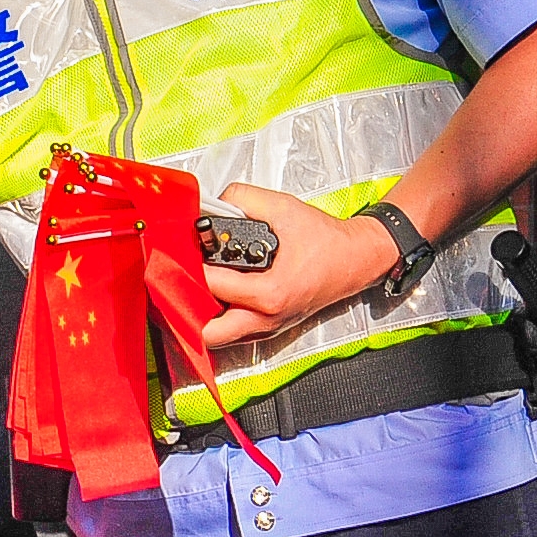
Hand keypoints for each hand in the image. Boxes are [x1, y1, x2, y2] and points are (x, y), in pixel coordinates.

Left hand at [199, 182, 401, 349]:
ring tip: (195, 286)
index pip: (212, 286)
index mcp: (270, 293)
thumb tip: (214, 202)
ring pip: (219, 337)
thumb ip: (244, 199)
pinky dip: (219, 316)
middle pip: (208, 333)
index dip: (191, 266)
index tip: (183, 252)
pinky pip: (234, 331)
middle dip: (188, 307)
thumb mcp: (284, 209)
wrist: (355, 259)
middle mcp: (267, 318)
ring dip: (202, 314)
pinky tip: (216, 292)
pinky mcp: (270, 327)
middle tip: (181, 282)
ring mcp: (268, 327)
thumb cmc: (327, 242)